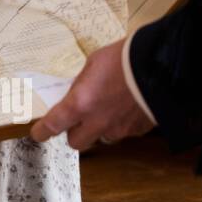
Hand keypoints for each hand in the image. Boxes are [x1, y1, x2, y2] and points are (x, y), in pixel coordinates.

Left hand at [28, 41, 153, 150]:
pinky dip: (121, 124)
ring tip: (107, 110)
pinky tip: (127, 107)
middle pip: (76, 143)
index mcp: (80, 104)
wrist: (163, 67)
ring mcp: (120, 129)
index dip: (42, 132)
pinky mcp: (138, 131)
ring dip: (99, 130)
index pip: (53, 126)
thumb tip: (78, 92)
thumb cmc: (124, 58)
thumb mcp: (93, 63)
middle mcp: (98, 122)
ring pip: (102, 139)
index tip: (38, 133)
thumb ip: (82, 83)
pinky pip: (124, 133)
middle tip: (77, 120)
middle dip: (74, 133)